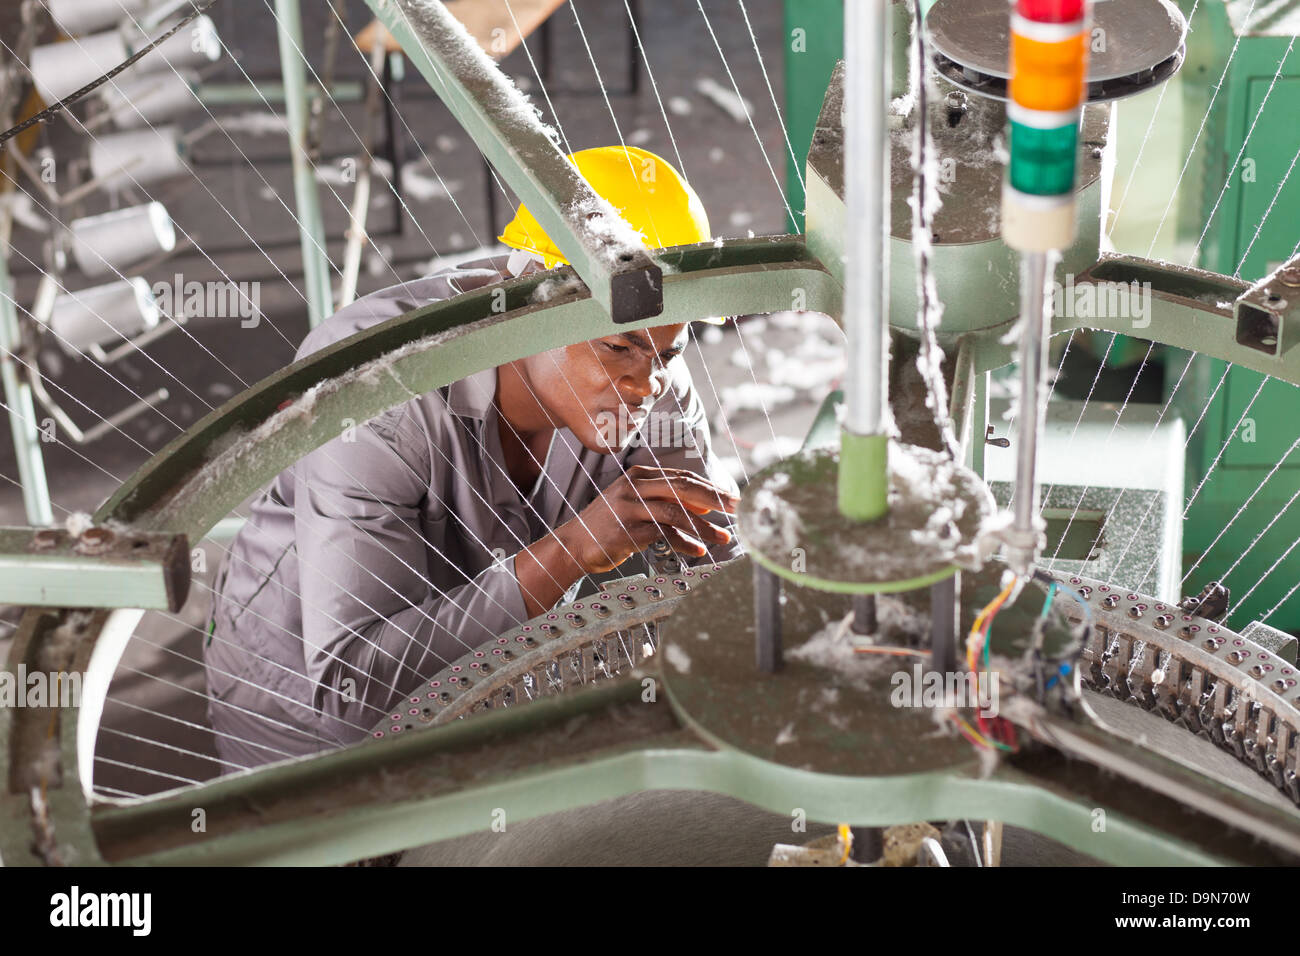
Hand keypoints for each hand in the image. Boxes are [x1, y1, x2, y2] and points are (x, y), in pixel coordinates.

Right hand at [557, 464, 737, 574]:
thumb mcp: (635, 504)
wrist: (574, 544)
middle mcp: (634, 487)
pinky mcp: (627, 530)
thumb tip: (704, 504)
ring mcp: (629, 507)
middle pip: (683, 488)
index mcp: (638, 476)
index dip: (710, 487)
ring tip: (722, 537)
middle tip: (736, 508)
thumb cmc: (609, 526)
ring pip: (676, 513)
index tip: (732, 497)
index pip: (682, 477)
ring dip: (704, 526)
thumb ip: (665, 500)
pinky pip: (664, 535)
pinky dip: (685, 543)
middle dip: (714, 498)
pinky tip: (698, 550)